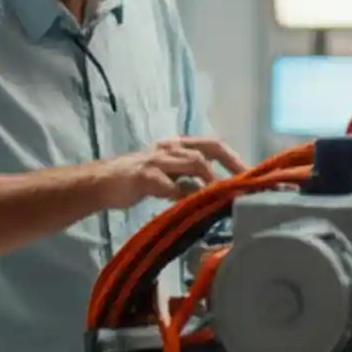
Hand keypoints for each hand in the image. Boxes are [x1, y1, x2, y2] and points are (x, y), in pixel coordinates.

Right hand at [103, 137, 246, 207]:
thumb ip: (189, 180)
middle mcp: (170, 148)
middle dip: (232, 163)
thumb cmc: (135, 181)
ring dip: (214, 180)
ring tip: (226, 196)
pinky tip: (194, 206)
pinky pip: (171, 185)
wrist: (99, 183)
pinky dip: (186, 195)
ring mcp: (157, 160)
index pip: (213, 145)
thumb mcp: (166, 176)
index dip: (234, 158)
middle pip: (209, 148)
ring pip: (194, 162)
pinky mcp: (144, 177)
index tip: (252, 175)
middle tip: (246, 183)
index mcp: (177, 146)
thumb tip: (215, 193)